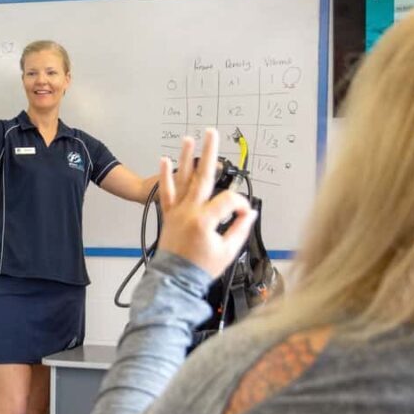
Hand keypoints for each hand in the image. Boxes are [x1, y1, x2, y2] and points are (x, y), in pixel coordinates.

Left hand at [157, 128, 256, 277]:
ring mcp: (177, 212)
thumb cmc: (200, 268)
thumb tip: (249, 213)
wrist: (175, 279)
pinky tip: (165, 159)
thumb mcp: (228, 252)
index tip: (244, 214)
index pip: (229, 201)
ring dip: (185, 158)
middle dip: (209, 153)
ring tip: (189, 139)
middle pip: (202, 177)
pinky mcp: (169, 214)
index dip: (240, 206)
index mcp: (205, 221)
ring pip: (182, 180)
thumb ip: (240, 229)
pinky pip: (165, 192)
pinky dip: (164, 176)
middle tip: (212, 133)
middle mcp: (189, 212)